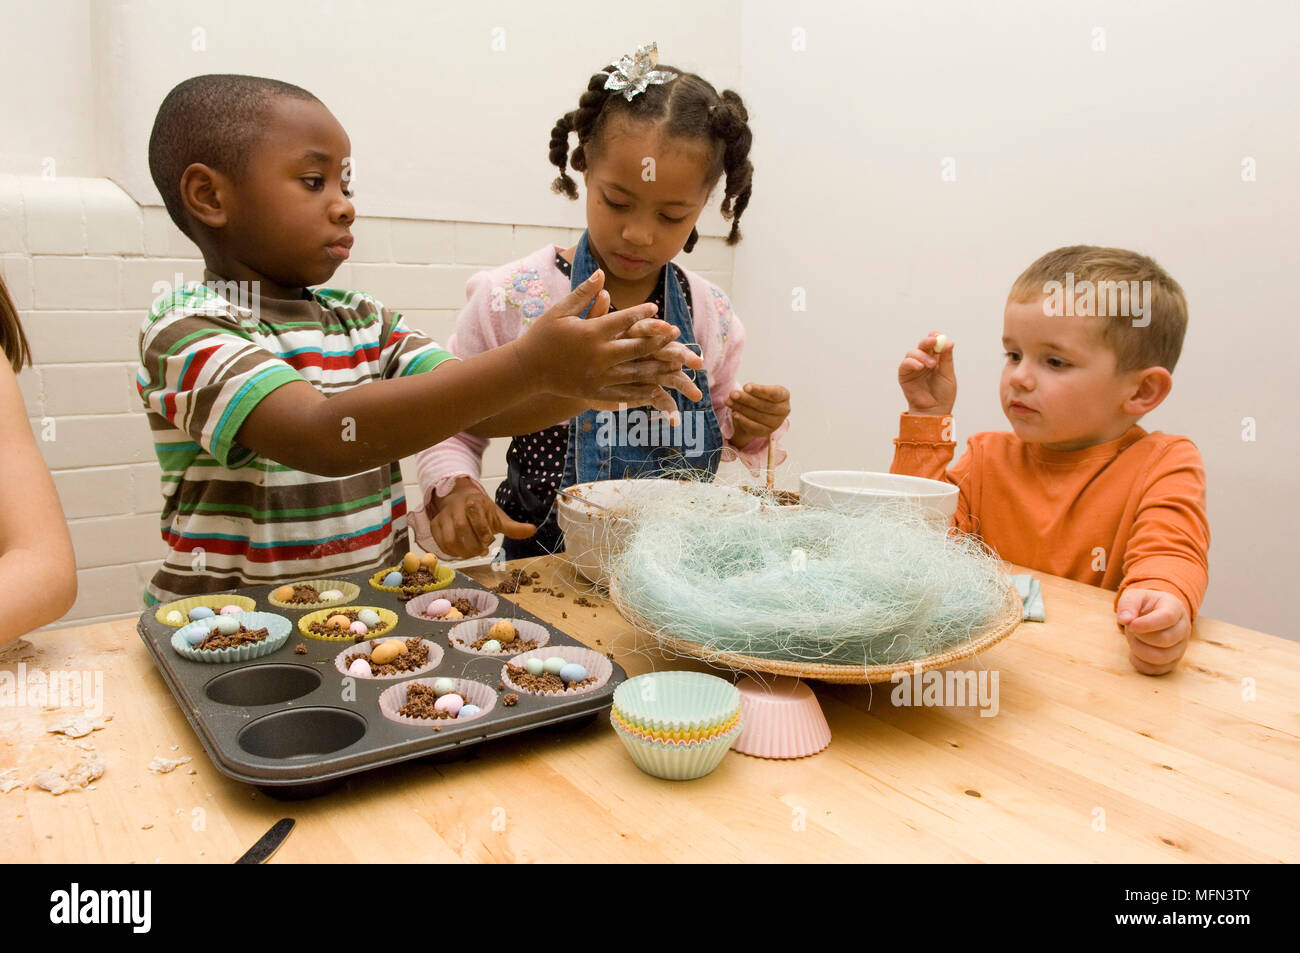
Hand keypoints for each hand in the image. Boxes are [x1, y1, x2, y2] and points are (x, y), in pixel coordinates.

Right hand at [431, 480, 535, 558]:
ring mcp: (443, 516)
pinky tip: (462, 553)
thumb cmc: (481, 511)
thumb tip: (532, 530)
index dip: (481, 529)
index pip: (475, 513)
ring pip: (449, 538)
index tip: (488, 540)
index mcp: (474, 502)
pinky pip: (440, 543)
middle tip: (482, 551)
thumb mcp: (498, 517)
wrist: (459, 500)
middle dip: (473, 544)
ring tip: (472, 553)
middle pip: (461, 528)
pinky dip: (451, 552)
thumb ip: (513, 527)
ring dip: (462, 551)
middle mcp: (456, 507)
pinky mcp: (434, 526)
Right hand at [513, 270, 693, 405]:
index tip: (655, 309)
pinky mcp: (595, 391)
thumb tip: (601, 273)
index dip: (641, 313)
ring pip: (635, 372)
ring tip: (675, 363)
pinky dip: (641, 392)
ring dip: (657, 367)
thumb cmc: (542, 336)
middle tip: (675, 333)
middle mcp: (598, 355)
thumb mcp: (560, 310)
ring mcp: (598, 376)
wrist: (526, 369)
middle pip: (636, 347)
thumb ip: (583, 293)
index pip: (623, 320)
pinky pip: (623, 393)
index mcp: (590, 332)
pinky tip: (655, 389)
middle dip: (658, 340)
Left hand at [580, 292, 703, 418]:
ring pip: (669, 378)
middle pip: (667, 353)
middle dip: (683, 358)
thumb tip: (602, 291)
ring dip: (683, 386)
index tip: (673, 330)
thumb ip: (596, 315)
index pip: (649, 330)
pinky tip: (674, 421)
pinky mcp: (643, 392)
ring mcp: (647, 374)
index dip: (659, 331)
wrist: (576, 377)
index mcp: (632, 336)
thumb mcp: (587, 334)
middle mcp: (644, 354)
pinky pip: (659, 401)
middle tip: (698, 363)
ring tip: (695, 396)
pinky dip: (667, 410)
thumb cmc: (580, 351)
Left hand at [727, 382, 789, 447]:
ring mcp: (776, 423)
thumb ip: (752, 389)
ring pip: (758, 416)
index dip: (760, 390)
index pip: (774, 393)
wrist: (758, 413)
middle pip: (764, 405)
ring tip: (729, 401)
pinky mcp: (766, 432)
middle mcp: (783, 410)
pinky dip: (744, 421)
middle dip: (746, 399)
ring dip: (742, 408)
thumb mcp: (757, 389)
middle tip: (733, 394)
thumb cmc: (759, 397)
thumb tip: (744, 390)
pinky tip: (735, 414)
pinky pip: (755, 427)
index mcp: (784, 395)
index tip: (745, 387)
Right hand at [899, 331, 956, 415]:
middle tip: (933, 342)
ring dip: (922, 355)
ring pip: (913, 352)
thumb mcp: (948, 375)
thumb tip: (949, 342)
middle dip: (927, 341)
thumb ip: (947, 359)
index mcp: (936, 359)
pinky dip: (911, 362)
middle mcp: (924, 361)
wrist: (934, 411)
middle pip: (922, 345)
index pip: (933, 343)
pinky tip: (920, 367)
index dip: (935, 337)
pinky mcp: (904, 375)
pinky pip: (905, 364)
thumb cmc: (943, 395)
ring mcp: (913, 367)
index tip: (939, 336)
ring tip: (930, 365)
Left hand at [1115, 588, 1191, 675]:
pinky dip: (1141, 663)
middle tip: (1131, 630)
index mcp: (1175, 608)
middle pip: (1165, 639)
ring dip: (1140, 650)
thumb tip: (1125, 620)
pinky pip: (1158, 669)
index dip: (1147, 624)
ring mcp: (1180, 647)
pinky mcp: (1173, 661)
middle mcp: (1183, 628)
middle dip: (1141, 637)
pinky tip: (1134, 653)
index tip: (1131, 625)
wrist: (1154, 614)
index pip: (1168, 618)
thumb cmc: (1144, 605)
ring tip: (1134, 640)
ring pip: (1162, 657)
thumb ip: (1128, 604)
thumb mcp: (1134, 597)